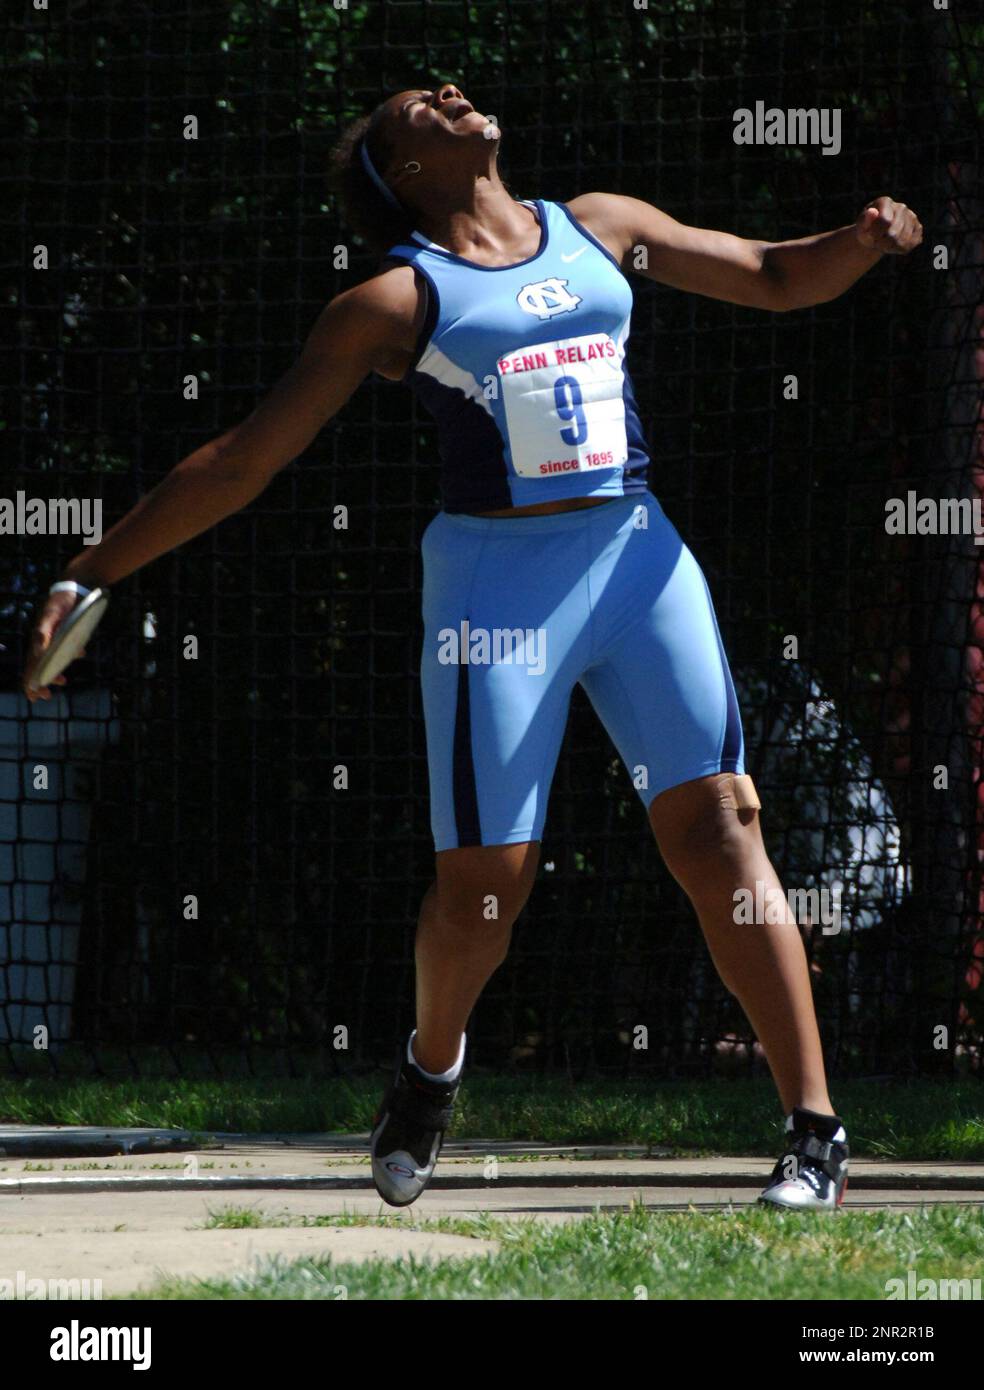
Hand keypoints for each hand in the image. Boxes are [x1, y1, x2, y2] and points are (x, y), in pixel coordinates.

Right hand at [23, 588, 82, 702]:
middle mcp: (45, 639)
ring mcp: (55, 636)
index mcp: (39, 639)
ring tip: (63, 682)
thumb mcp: (53, 616)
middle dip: (42, 682)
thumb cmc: (62, 601)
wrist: (76, 586)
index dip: (30, 681)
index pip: (32, 665)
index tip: (33, 696)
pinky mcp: (66, 631)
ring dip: (55, 671)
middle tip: (47, 697)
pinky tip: (79, 654)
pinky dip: (70, 654)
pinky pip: (66, 646)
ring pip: (52, 658)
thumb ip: (44, 633)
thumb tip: (38, 652)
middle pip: (40, 665)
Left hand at [855, 196, 922, 254]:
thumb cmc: (867, 230)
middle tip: (876, 242)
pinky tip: (893, 245)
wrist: (876, 235)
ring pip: (902, 241)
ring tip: (884, 243)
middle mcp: (901, 207)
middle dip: (882, 243)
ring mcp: (912, 217)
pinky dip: (900, 249)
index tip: (870, 235)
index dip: (875, 234)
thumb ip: (864, 220)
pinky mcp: (918, 228)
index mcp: (885, 202)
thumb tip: (872, 212)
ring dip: (890, 248)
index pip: (884, 221)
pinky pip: (911, 244)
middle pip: (893, 234)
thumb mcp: (861, 227)